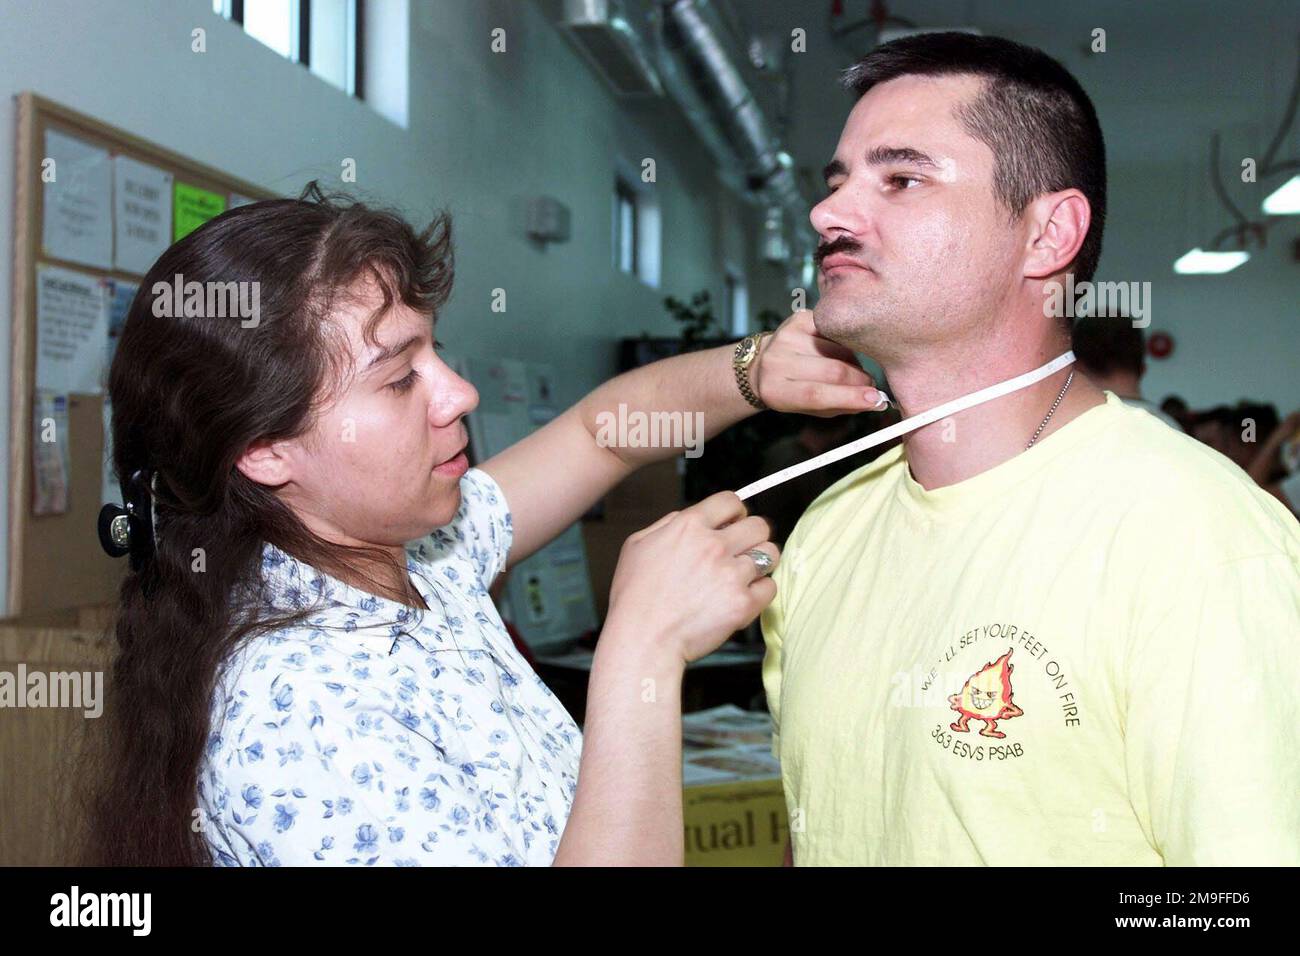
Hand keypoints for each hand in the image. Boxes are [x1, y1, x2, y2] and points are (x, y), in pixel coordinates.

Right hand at [606, 492, 777, 664]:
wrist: (642, 639)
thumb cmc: (635, 597)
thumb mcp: (637, 545)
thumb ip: (667, 524)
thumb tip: (690, 517)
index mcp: (688, 527)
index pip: (730, 501)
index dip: (735, 511)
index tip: (734, 523)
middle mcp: (714, 546)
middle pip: (759, 525)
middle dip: (753, 535)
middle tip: (743, 550)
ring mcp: (731, 574)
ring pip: (770, 554)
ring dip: (760, 563)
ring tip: (745, 574)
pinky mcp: (742, 604)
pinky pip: (770, 587)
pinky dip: (760, 592)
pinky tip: (743, 597)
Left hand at [752, 310, 885, 415]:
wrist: (764, 364)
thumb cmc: (793, 390)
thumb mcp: (810, 409)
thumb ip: (840, 406)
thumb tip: (876, 402)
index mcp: (775, 391)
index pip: (816, 394)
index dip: (849, 397)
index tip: (876, 400)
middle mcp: (777, 361)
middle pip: (832, 370)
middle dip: (860, 380)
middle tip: (870, 386)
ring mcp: (786, 337)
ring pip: (838, 350)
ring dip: (854, 363)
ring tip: (852, 370)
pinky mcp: (798, 319)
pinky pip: (835, 331)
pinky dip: (846, 345)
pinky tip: (842, 352)